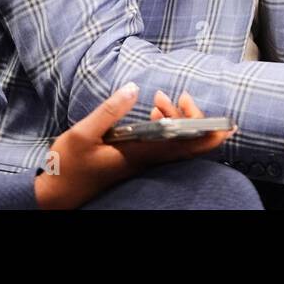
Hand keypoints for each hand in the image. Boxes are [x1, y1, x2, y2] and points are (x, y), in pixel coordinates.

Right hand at [34, 83, 235, 209]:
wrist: (57, 194)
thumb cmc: (68, 165)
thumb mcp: (83, 134)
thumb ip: (110, 111)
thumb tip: (134, 88)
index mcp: (139, 154)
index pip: (183, 146)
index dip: (208, 136)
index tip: (226, 125)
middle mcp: (145, 159)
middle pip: (183, 142)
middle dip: (191, 117)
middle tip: (182, 96)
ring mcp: (140, 160)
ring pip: (171, 141)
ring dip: (175, 119)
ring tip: (162, 98)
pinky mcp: (133, 159)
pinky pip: (159, 142)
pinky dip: (162, 125)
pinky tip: (154, 112)